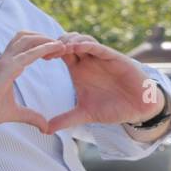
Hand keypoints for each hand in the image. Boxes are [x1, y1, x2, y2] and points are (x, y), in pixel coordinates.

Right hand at [0, 30, 65, 132]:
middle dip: (45, 38)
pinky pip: (29, 53)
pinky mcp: (7, 67)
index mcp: (6, 67)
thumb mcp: (14, 113)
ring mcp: (5, 61)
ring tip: (61, 46)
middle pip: (26, 37)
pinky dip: (45, 48)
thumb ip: (31, 117)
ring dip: (46, 39)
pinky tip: (57, 48)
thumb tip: (46, 127)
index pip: (24, 49)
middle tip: (60, 48)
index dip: (40, 47)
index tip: (55, 55)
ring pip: (27, 39)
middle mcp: (5, 60)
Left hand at [45, 33, 164, 132]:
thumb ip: (65, 119)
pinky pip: (99, 48)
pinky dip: (88, 45)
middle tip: (43, 49)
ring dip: (70, 40)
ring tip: (58, 47)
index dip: (47, 52)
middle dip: (55, 42)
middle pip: (68, 42)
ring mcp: (101, 58)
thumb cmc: (111, 108)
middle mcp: (88, 61)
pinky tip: (77, 47)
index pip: (59, 53)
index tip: (33, 56)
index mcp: (78, 69)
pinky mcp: (115, 58)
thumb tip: (45, 130)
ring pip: (82, 40)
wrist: (137, 109)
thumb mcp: (84, 114)